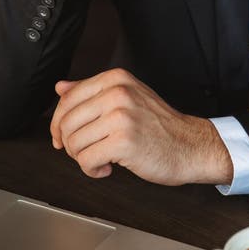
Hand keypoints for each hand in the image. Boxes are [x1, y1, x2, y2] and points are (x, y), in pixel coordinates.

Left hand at [49, 68, 233, 186]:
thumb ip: (91, 91)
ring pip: (74, 143)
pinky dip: (92, 170)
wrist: (190, 145)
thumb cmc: (159, 125)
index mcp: (116, 79)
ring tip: (100, 158)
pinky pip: (86, 161)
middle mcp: (118, 93)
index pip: (67, 99)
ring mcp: (122, 116)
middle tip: (85, 151)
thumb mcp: (126, 97)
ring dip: (82, 159)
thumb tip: (60, 87)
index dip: (58, 123)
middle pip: (67, 122)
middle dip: (69, 144)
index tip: (62, 137)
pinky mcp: (124, 141)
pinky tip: (107, 167)